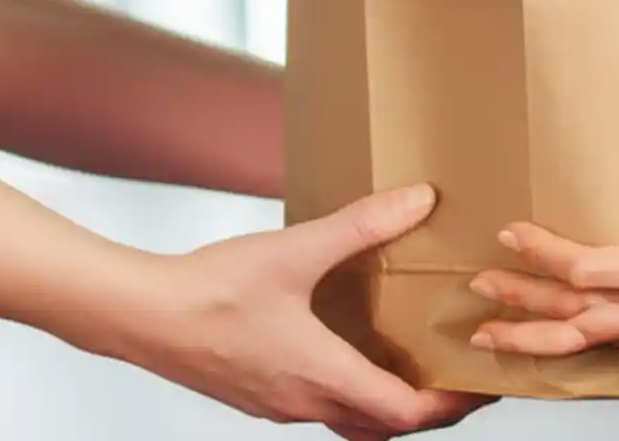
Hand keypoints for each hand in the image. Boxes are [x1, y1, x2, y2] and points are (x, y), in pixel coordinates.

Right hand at [108, 185, 492, 439]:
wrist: (138, 315)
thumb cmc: (210, 290)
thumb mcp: (296, 250)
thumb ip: (362, 225)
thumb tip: (420, 200)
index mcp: (324, 375)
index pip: (407, 414)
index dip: (451, 404)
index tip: (480, 383)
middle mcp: (305, 402)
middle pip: (386, 427)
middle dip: (431, 409)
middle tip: (460, 380)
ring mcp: (279, 405)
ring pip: (352, 421)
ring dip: (390, 404)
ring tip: (416, 370)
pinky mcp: (258, 394)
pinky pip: (322, 408)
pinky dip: (353, 395)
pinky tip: (351, 356)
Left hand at [465, 99, 618, 382]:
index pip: (592, 268)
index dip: (544, 254)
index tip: (509, 236)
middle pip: (576, 318)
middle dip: (522, 307)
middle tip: (477, 295)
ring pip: (596, 344)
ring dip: (544, 336)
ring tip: (500, 334)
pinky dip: (587, 348)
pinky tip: (574, 342)